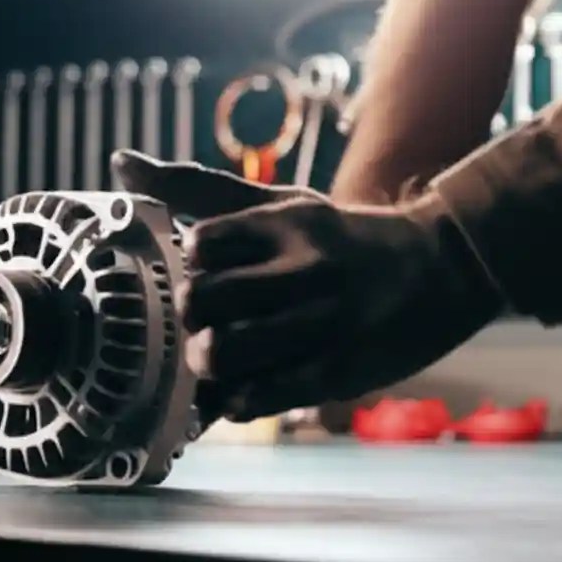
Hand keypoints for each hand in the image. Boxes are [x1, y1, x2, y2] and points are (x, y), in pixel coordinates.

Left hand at [111, 150, 503, 422]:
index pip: (202, 242)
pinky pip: (260, 396)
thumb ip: (199, 188)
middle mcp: (304, 268)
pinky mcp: (337, 371)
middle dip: (186, 314)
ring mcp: (322, 322)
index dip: (189, 262)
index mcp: (287, 221)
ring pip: (222, 351)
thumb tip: (120, 163)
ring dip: (204, 360)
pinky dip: (237, 398)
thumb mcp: (280, 203)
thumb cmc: (339, 239)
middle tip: (197, 317)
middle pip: (200, 298)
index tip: (202, 268)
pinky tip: (244, 385)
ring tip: (214, 356)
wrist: (441, 269)